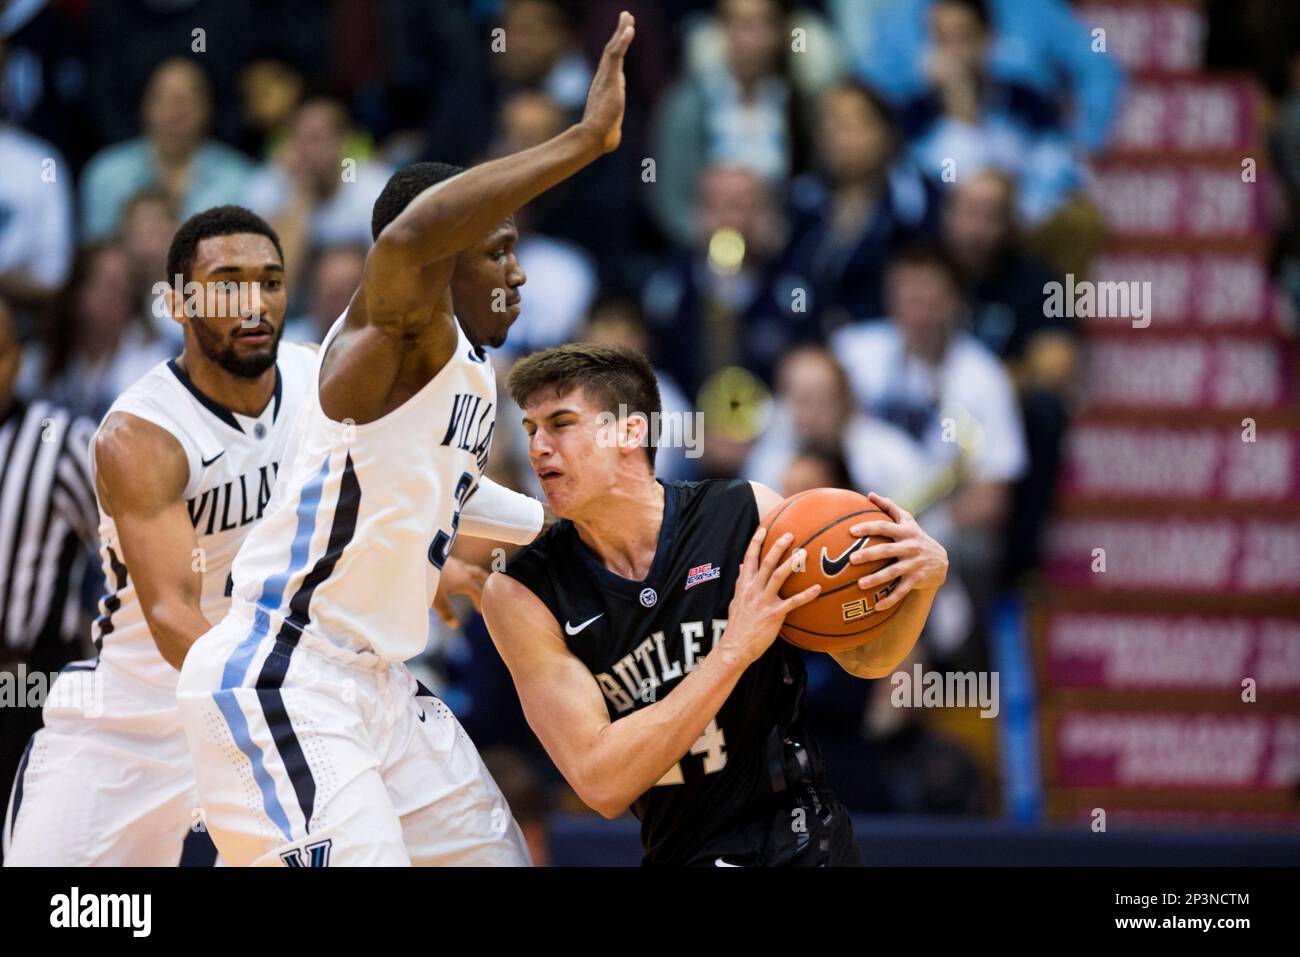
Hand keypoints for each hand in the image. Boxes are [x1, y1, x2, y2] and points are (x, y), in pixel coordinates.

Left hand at [432, 557, 488, 628]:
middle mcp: (462, 569)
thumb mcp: (437, 600)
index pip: (479, 593)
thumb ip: (446, 613)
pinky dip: (457, 568)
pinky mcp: (442, 555)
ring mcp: (453, 561)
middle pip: (478, 574)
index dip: (482, 603)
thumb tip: (455, 625)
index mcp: (465, 581)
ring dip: (470, 573)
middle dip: (484, 580)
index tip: (481, 610)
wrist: (417, 556)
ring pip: (466, 567)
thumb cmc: (429, 580)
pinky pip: (454, 563)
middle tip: (489, 585)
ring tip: (467, 577)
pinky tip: (449, 570)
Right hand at [580, 11, 634, 153]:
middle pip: (611, 50)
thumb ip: (611, 130)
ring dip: (621, 31)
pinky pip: (617, 53)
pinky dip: (623, 40)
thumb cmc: (602, 139)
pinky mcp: (611, 77)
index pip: (612, 64)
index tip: (623, 37)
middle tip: (625, 17)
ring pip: (613, 47)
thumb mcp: (610, 130)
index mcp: (604, 88)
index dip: (617, 49)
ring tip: (628, 16)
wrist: (594, 137)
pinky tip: (630, 29)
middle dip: (618, 33)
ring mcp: (606, 77)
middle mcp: (603, 79)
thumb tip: (610, 142)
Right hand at [719, 526, 820, 666]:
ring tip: (804, 554)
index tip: (764, 528)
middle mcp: (753, 590)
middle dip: (777, 546)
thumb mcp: (735, 601)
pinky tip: (818, 588)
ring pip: (778, 576)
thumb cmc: (738, 625)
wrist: (735, 647)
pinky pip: (792, 602)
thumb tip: (742, 567)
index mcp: (744, 585)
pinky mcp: (774, 614)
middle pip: (766, 562)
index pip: (749, 558)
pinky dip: (806, 595)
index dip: (756, 542)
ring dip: (791, 564)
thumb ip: (740, 583)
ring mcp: (763, 601)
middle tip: (790, 535)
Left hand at [847, 492, 947, 612]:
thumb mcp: (907, 521)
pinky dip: (890, 599)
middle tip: (851, 559)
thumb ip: (889, 507)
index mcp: (906, 532)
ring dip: (877, 579)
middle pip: (887, 550)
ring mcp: (914, 565)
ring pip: (893, 573)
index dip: (869, 528)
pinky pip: (902, 591)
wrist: (941, 561)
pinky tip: (876, 607)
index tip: (852, 531)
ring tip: (860, 584)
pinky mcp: (917, 580)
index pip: (885, 527)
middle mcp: (910, 547)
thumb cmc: (915, 537)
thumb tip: (869, 494)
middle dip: (869, 554)